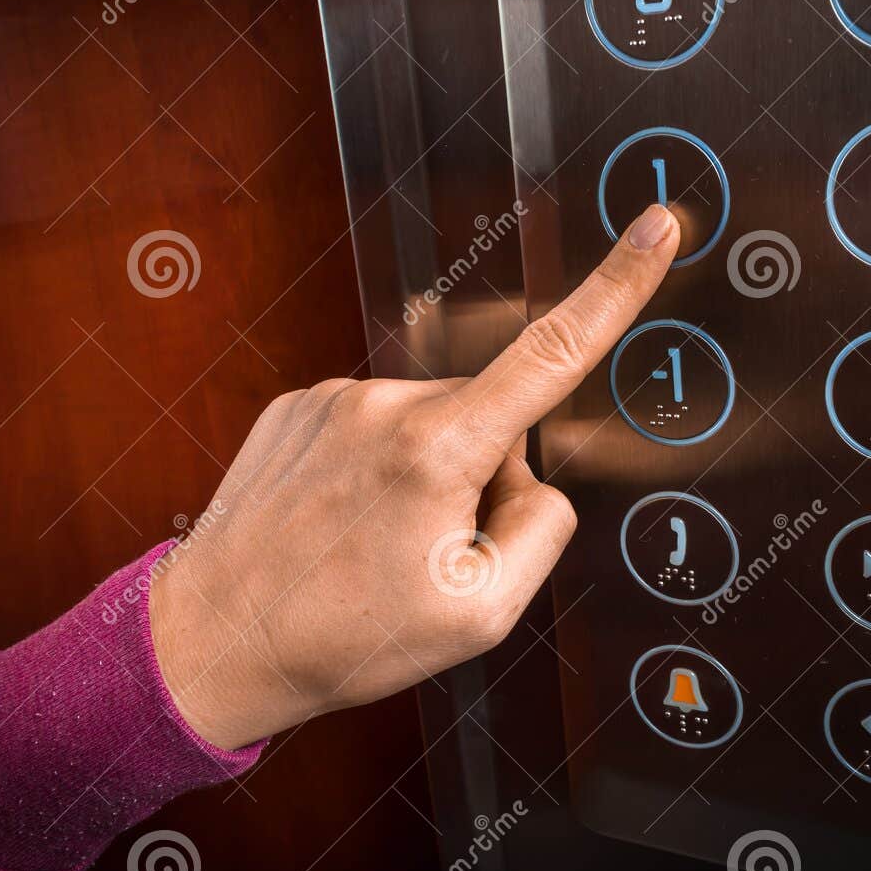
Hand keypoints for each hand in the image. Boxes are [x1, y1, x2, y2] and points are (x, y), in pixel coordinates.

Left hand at [148, 205, 679, 748]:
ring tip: (373, 545)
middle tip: (427, 553)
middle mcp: (384, 404)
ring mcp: (333, 398)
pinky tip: (342, 521)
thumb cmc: (347, 637)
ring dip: (426, 474)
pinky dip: (377, 467)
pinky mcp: (297, 405)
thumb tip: (529, 476)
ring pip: (432, 422)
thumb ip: (542, 530)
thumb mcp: (482, 614)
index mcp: (438, 451)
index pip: (552, 356)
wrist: (216, 641)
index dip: (616, 290)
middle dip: (482, 477)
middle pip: (489, 419)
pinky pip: (376, 424)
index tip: (654, 229)